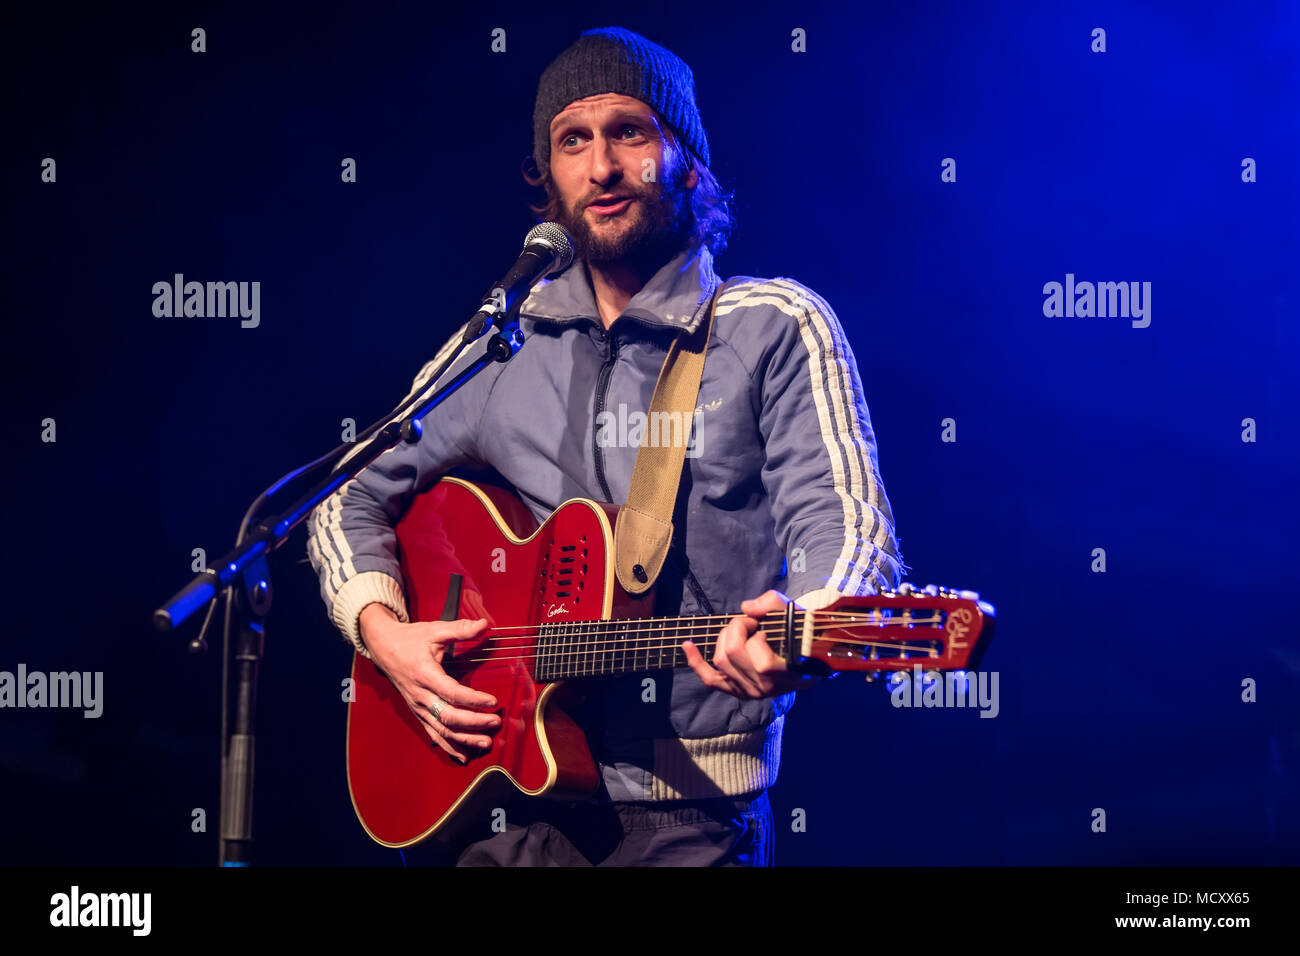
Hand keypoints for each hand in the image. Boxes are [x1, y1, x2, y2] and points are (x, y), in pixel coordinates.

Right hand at [359, 603, 500, 764]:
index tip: (493, 701)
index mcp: (425, 674)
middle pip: (448, 717)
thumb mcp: (435, 630)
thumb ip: (461, 629)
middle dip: (473, 723)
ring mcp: (418, 707)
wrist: (382, 647)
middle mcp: (420, 695)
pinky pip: (433, 733)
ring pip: (441, 730)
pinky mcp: (418, 712)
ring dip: (464, 740)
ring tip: (485, 743)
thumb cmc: (409, 639)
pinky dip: (448, 746)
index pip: (452, 692)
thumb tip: (485, 625)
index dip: (474, 700)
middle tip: (495, 723)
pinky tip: (463, 755)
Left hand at [682, 589, 819, 698]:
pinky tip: (687, 645)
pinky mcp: (738, 691)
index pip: (756, 655)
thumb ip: (772, 603)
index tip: (759, 620)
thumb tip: (746, 608)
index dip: (749, 629)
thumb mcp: (793, 612)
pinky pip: (711, 679)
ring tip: (739, 632)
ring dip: (724, 639)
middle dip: (734, 629)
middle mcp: (767, 687)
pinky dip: (696, 662)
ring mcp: (752, 692)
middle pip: (730, 653)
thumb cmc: (799, 632)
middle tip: (748, 623)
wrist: (809, 654)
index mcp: (785, 671)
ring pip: (720, 662)